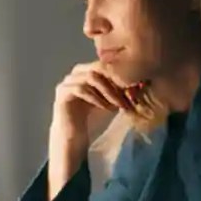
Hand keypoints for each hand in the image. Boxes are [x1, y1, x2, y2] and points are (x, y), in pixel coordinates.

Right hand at [47, 63, 139, 200]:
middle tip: (128, 94)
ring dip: (107, 90)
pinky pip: (80, 89)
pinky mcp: (61, 93)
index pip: (105, 64)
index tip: (134, 88)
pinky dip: (96, 98)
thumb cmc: (92, 118)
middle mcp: (75, 73)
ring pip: (90, 77)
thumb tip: (139, 84)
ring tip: (117, 104)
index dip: (120, 75)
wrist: (73, 136)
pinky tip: (105, 108)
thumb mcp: (109, 101)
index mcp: (87, 71)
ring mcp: (67, 82)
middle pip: (98, 67)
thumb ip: (118, 91)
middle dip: (115, 81)